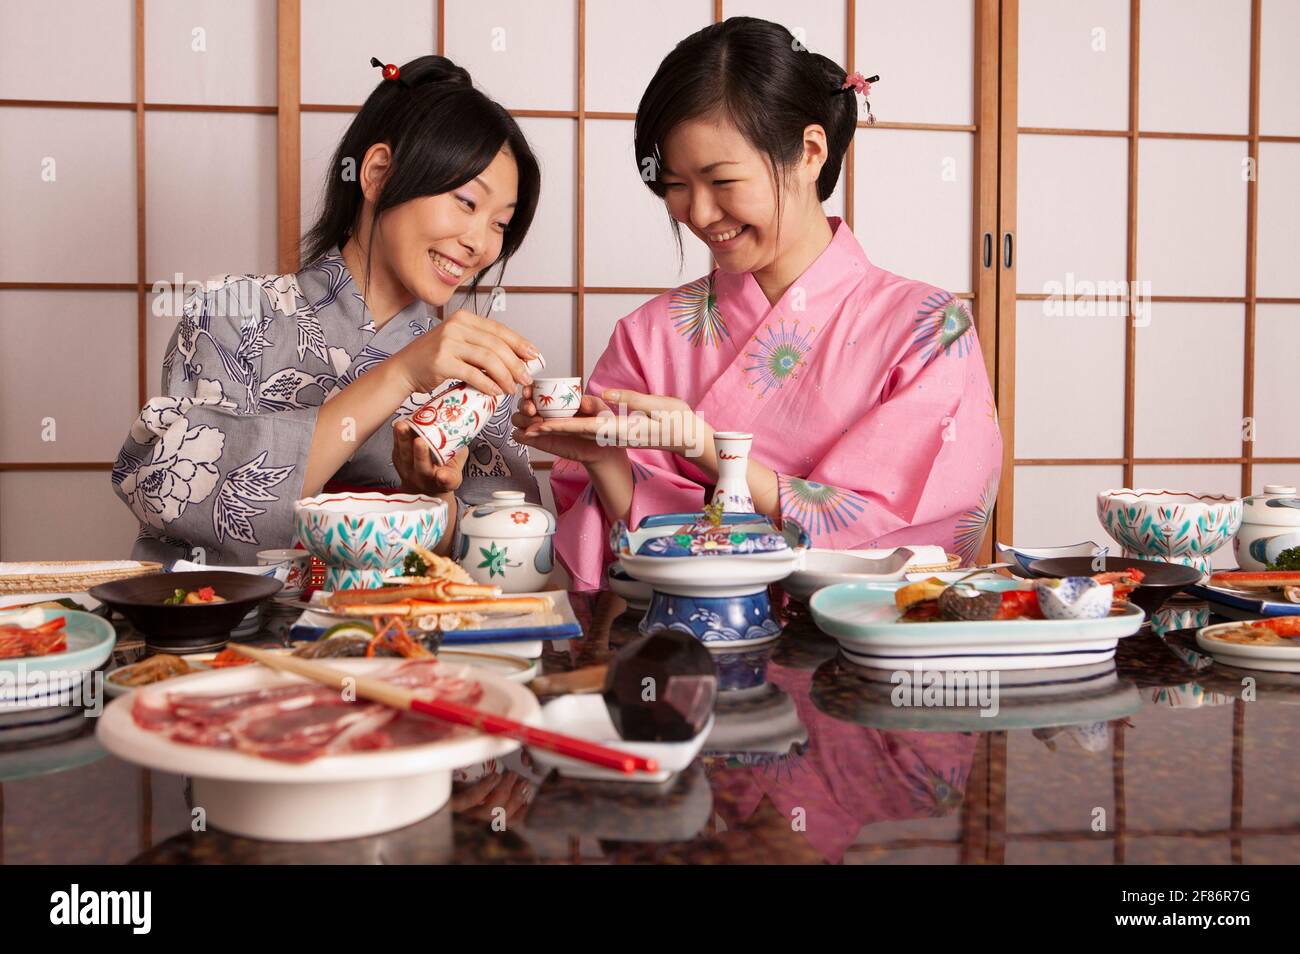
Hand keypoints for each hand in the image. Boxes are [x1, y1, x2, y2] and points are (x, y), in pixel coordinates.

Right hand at [392, 309, 537, 397]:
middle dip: (516, 363)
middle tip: (526, 379)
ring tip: (512, 389)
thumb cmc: (434, 359)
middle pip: (496, 345)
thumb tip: (516, 359)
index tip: (534, 356)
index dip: (519, 343)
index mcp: (464, 318)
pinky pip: (473, 374)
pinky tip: (495, 393)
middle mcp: (456, 326)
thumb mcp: (459, 344)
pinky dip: (488, 385)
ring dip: (505, 376)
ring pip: (488, 359)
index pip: (498, 329)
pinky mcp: (442, 361)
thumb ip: (481, 346)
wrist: (404, 369)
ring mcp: (448, 343)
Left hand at [392, 419, 467, 494]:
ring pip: (405, 456)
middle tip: (420, 441)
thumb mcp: (457, 466)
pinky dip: (398, 436)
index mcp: (446, 481)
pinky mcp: (398, 461)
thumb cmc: (444, 473)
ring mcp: (409, 471)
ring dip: (403, 440)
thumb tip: (461, 429)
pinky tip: (400, 424)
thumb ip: (458, 452)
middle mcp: (426, 478)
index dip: (445, 478)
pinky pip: (397, 448)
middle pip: (422, 467)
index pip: (447, 481)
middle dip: (420, 453)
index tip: (442, 475)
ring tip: (402, 426)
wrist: (423, 486)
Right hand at [511, 388, 625, 465]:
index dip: (527, 388)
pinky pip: (519, 436)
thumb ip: (594, 404)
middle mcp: (543, 411)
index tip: (530, 391)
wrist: (598, 449)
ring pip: (517, 418)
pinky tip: (531, 434)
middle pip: (521, 403)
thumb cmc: (597, 427)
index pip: (533, 389)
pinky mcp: (537, 441)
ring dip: (522, 419)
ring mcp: (538, 426)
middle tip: (533, 410)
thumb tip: (583, 401)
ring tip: (537, 423)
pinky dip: (521, 434)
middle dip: (523, 405)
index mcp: (554, 399)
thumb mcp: (601, 412)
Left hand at [517, 387, 711, 460]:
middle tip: (522, 423)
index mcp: (619, 429)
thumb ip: (631, 399)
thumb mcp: (657, 405)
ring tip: (532, 421)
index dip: (558, 426)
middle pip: (574, 431)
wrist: (690, 440)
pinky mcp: (617, 433)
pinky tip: (561, 419)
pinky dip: (571, 425)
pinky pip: (589, 430)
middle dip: (549, 428)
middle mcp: (612, 434)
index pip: (583, 427)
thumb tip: (604, 394)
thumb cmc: (678, 421)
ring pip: (578, 431)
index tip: (537, 425)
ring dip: (556, 427)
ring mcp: (614, 436)